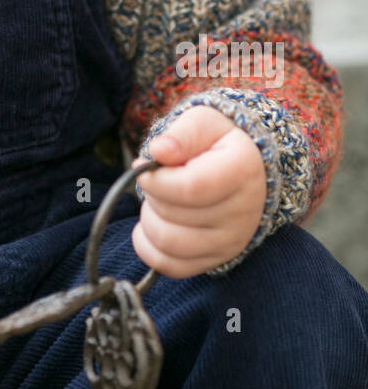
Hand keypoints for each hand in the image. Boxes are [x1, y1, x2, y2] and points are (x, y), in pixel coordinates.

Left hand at [129, 106, 265, 277]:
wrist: (245, 168)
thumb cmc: (217, 141)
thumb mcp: (202, 122)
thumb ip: (181, 134)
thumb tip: (158, 151)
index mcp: (243, 171)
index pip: (191, 188)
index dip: (156, 180)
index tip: (143, 166)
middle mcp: (244, 213)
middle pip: (174, 215)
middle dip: (151, 193)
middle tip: (157, 178)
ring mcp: (232, 242)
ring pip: (168, 243)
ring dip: (149, 219)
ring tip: (157, 199)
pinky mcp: (217, 260)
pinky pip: (172, 266)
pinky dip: (149, 247)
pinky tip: (152, 223)